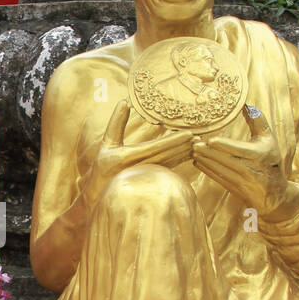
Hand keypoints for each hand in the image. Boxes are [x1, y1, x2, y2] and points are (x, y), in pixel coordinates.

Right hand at [79, 100, 194, 209]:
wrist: (97, 198)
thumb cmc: (101, 169)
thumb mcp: (106, 144)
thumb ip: (116, 123)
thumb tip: (124, 101)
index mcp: (127, 159)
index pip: (155, 149)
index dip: (173, 142)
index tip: (188, 135)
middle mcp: (138, 170)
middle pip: (167, 157)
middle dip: (184, 147)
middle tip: (201, 138)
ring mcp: (145, 177)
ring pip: (170, 164)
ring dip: (185, 154)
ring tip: (199, 145)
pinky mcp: (151, 181)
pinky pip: (168, 169)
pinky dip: (179, 160)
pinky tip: (190, 153)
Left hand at [190, 106, 298, 218]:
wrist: (275, 193)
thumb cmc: (271, 160)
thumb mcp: (269, 139)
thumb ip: (258, 121)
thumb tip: (246, 105)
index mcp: (259, 156)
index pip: (239, 150)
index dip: (225, 145)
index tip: (211, 140)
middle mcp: (250, 170)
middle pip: (226, 160)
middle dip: (209, 152)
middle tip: (194, 145)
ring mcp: (241, 181)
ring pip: (220, 170)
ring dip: (206, 161)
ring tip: (193, 151)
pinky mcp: (234, 189)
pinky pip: (218, 179)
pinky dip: (207, 170)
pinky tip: (197, 162)